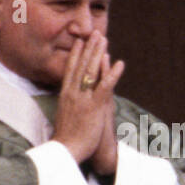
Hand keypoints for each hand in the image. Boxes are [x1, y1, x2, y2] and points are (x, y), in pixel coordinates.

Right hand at [52, 34, 124, 165]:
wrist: (64, 151)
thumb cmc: (65, 140)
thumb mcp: (64, 119)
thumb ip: (68, 108)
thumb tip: (69, 103)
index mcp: (64, 96)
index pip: (70, 70)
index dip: (76, 55)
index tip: (79, 42)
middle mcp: (72, 93)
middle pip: (81, 65)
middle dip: (88, 48)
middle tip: (95, 33)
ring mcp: (83, 99)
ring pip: (91, 71)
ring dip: (98, 53)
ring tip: (104, 39)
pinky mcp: (93, 107)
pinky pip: (105, 86)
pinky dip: (112, 74)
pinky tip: (120, 63)